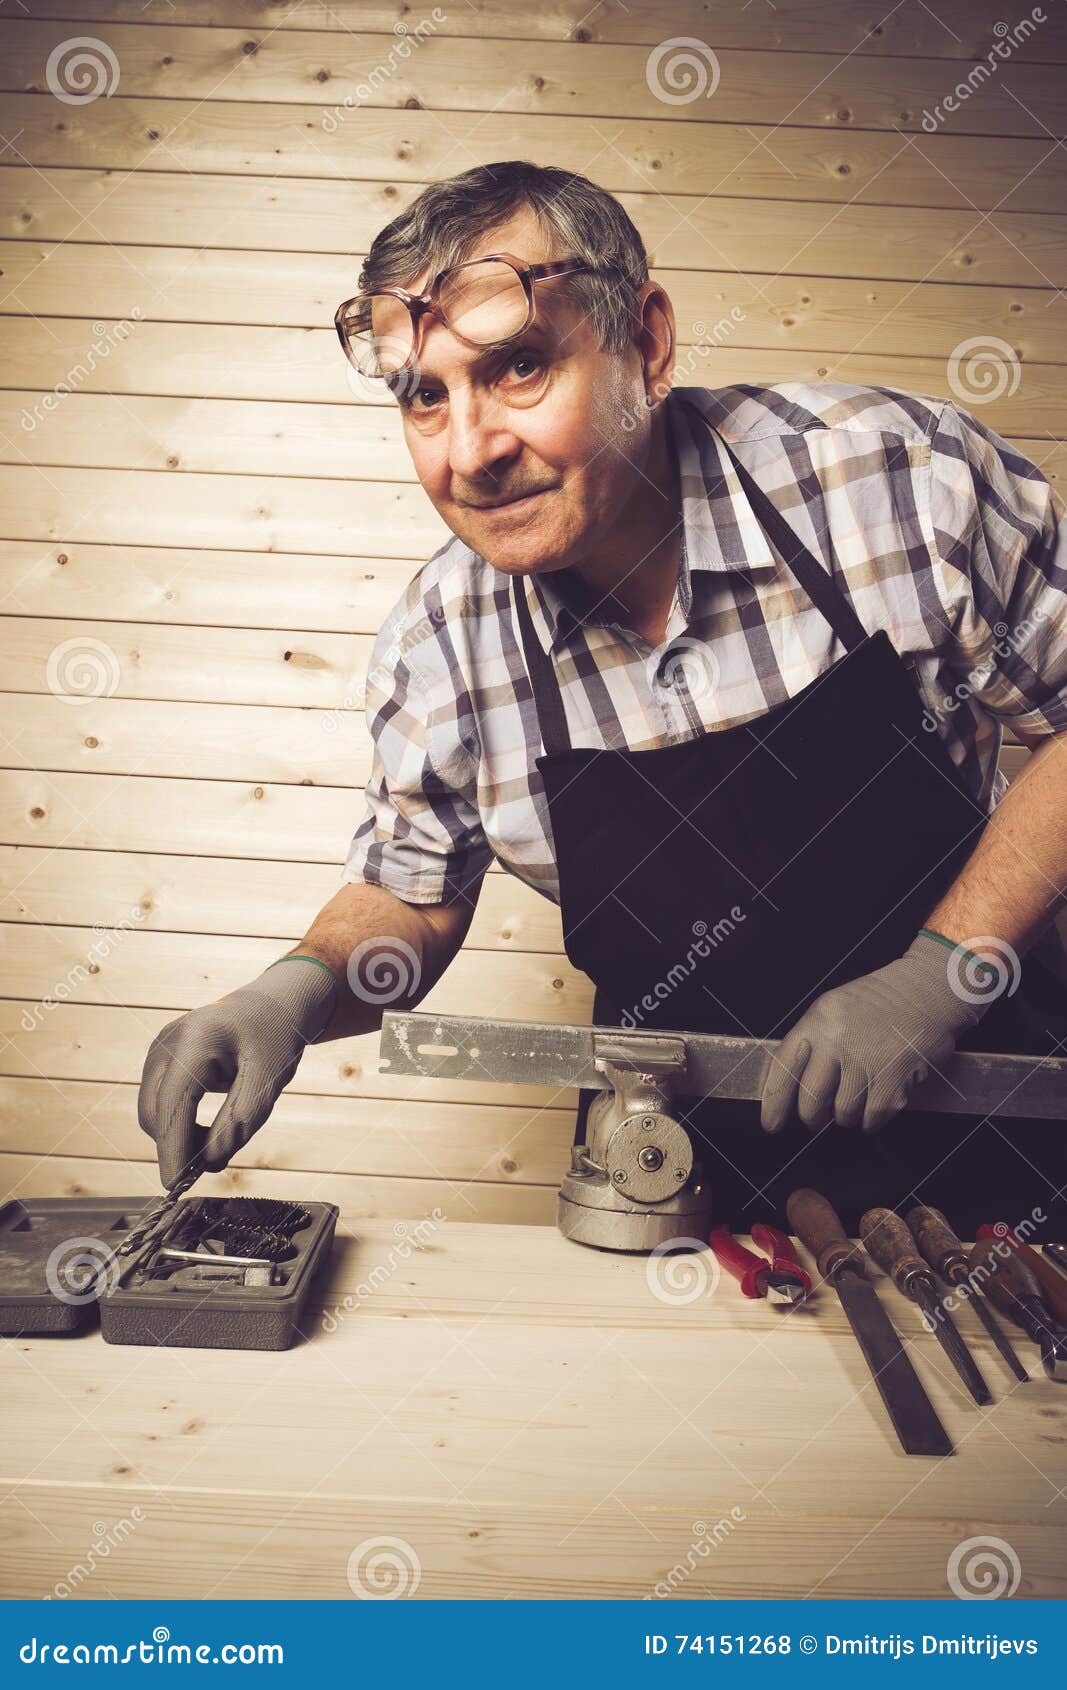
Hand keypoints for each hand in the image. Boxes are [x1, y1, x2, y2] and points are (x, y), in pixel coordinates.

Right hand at [137, 957, 339, 1185]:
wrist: (270, 1006)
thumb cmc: (273, 1038)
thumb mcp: (269, 1081)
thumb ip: (240, 1122)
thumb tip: (211, 1163)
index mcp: (196, 1040)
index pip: (173, 1104)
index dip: (171, 1148)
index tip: (175, 1185)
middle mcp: (167, 1041)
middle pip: (155, 1111)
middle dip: (176, 1145)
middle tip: (213, 1164)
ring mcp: (159, 1048)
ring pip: (153, 1110)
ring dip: (176, 1135)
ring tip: (215, 1140)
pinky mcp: (159, 1058)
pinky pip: (158, 1100)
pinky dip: (177, 1121)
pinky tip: (204, 1128)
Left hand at [760, 930, 999, 1134]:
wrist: (928, 989)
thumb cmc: (881, 1001)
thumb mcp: (835, 1009)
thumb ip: (813, 1042)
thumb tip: (795, 1088)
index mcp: (819, 1020)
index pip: (784, 1067)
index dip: (774, 1102)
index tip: (771, 1123)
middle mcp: (839, 1040)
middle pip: (811, 1101)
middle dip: (812, 1118)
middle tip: (816, 1119)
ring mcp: (868, 1060)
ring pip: (843, 1113)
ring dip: (847, 1116)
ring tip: (856, 1099)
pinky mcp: (895, 1078)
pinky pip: (873, 1117)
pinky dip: (872, 1119)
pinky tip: (876, 1102)